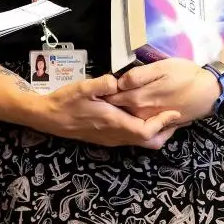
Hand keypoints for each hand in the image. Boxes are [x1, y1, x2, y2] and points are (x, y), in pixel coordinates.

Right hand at [31, 74, 181, 148]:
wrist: (48, 118)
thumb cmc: (65, 101)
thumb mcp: (82, 87)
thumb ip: (101, 83)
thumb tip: (116, 81)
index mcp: (113, 123)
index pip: (145, 131)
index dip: (162, 124)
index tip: (174, 112)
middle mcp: (115, 135)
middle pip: (149, 142)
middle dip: (165, 132)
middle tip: (175, 117)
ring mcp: (111, 139)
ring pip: (141, 143)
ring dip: (156, 132)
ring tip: (165, 115)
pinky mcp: (107, 138)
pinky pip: (132, 139)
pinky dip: (144, 132)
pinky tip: (144, 116)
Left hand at [107, 59, 219, 122]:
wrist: (209, 92)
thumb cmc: (186, 75)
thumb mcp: (161, 68)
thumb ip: (137, 76)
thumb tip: (118, 82)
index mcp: (138, 98)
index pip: (111, 97)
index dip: (102, 91)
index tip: (96, 86)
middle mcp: (141, 113)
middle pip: (117, 109)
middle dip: (107, 102)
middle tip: (99, 94)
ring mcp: (150, 120)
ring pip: (127, 117)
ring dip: (118, 110)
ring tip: (110, 101)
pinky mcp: (158, 123)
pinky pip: (139, 123)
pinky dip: (131, 117)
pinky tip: (129, 109)